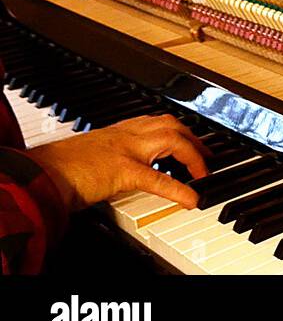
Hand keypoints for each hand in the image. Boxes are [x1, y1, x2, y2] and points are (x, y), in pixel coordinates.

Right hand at [28, 115, 208, 211]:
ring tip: (204, 172)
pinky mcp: (122, 171)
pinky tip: (192, 199)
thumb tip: (120, 172)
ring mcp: (125, 151)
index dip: (176, 129)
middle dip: (193, 137)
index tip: (188, 138)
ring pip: (171, 140)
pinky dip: (179, 190)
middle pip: (170, 124)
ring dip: (193, 155)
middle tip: (206, 154)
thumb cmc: (58, 168)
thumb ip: (110, 157)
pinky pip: (159, 180)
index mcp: (116, 132)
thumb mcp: (92, 155)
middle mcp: (124, 135)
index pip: (154, 121)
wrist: (39, 173)